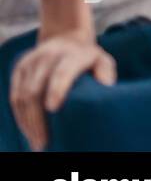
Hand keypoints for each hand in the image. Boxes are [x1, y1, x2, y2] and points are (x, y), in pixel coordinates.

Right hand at [9, 32, 115, 150]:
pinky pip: (15, 96)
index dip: (56, 89)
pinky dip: (20, 116)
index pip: (62, 72)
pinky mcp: (19, 69)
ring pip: (22, 95)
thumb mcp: (102, 60)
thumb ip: (105, 72)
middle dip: (38, 118)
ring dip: (28, 122)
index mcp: (72, 54)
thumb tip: (106, 87)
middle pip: (36, 89)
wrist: (66, 38)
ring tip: (36, 142)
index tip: (53, 109)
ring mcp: (31, 62)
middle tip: (44, 141)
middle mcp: (48, 56)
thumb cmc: (88, 57)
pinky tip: (28, 131)